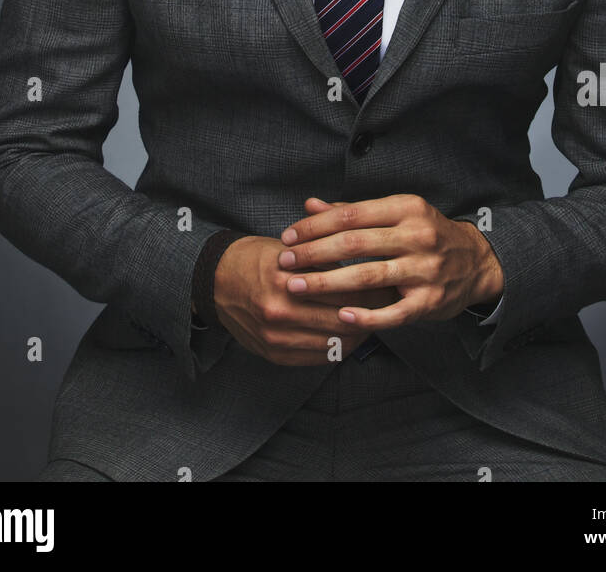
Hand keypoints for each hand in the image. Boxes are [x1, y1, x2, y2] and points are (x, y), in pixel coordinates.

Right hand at [212, 234, 394, 366]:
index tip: (387, 282)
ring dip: (358, 334)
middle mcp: (279, 311)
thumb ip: (326, 254)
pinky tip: (350, 336)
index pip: (343, 289)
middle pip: (342, 320)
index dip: (371, 288)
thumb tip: (369, 262)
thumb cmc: (259, 258)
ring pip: (333, 343)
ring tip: (374, 320)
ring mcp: (275, 337)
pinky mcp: (274, 354)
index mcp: (285, 278)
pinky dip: (338, 348)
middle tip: (389, 304)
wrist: (216, 282)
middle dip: (371, 313)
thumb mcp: (290, 247)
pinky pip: (317, 358)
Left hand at [277, 194, 503, 332]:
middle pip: (355, 244)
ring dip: (327, 283)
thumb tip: (309, 205)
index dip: (315, 226)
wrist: (476, 261)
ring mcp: (425, 270)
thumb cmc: (426, 234)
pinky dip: (366, 316)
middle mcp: (417, 236)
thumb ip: (352, 211)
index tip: (288, 236)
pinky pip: (393, 312)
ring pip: (368, 276)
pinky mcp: (430, 301)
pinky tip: (340, 317)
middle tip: (284, 262)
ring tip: (297, 287)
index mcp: (406, 208)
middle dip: (314, 254)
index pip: (351, 215)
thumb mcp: (396, 213)